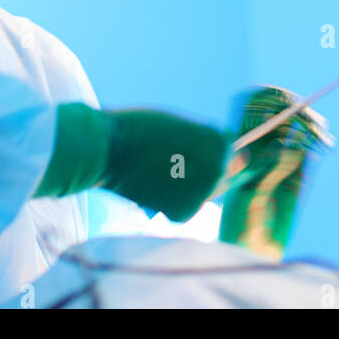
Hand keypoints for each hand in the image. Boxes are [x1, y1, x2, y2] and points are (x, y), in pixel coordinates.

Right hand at [34, 104, 229, 222]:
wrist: (109, 149)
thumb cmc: (139, 131)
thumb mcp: (181, 127)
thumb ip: (204, 143)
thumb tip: (218, 162)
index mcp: (220, 141)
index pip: (230, 152)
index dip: (210, 152)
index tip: (188, 151)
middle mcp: (220, 167)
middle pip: (223, 177)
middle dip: (204, 173)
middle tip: (172, 168)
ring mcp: (206, 191)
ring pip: (205, 195)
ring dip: (189, 189)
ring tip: (160, 175)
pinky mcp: (186, 212)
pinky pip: (186, 209)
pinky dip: (172, 204)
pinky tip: (154, 188)